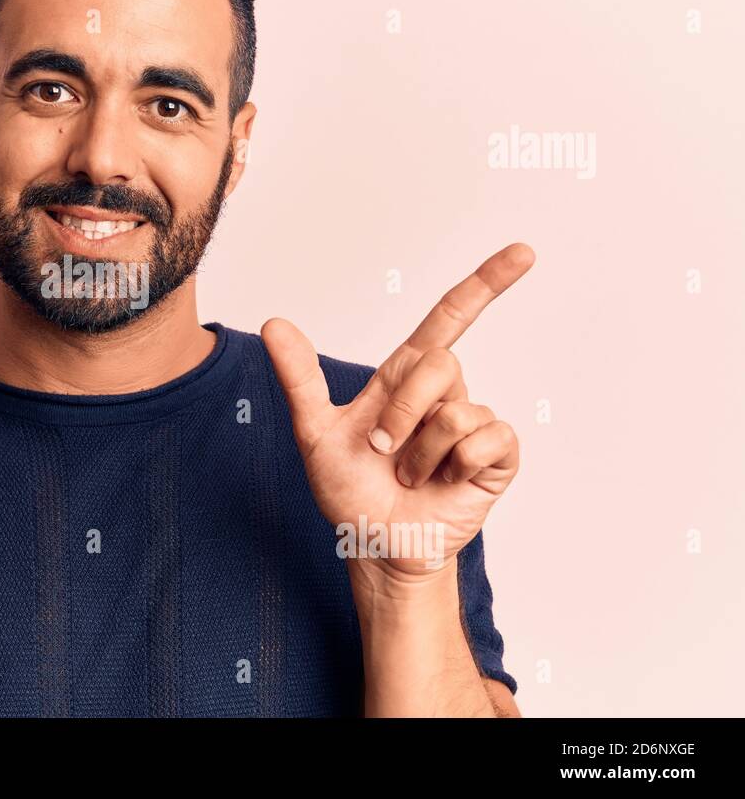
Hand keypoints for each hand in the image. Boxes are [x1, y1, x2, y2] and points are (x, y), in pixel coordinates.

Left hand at [262, 243, 534, 582]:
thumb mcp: (315, 432)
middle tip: (384, 448)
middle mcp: (443, 396)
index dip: (485, 285)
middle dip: (404, 408)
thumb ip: (299, 377)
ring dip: (423, 451)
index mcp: (404, 380)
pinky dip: (457, 463)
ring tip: (410, 476)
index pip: (449, 319)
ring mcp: (472, 426)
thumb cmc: (348, 489)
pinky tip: (444, 481)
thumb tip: (274, 323)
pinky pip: (490, 439)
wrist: (373, 544)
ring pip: (458, 410)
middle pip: (442, 362)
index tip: (523, 254)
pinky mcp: (495, 460)